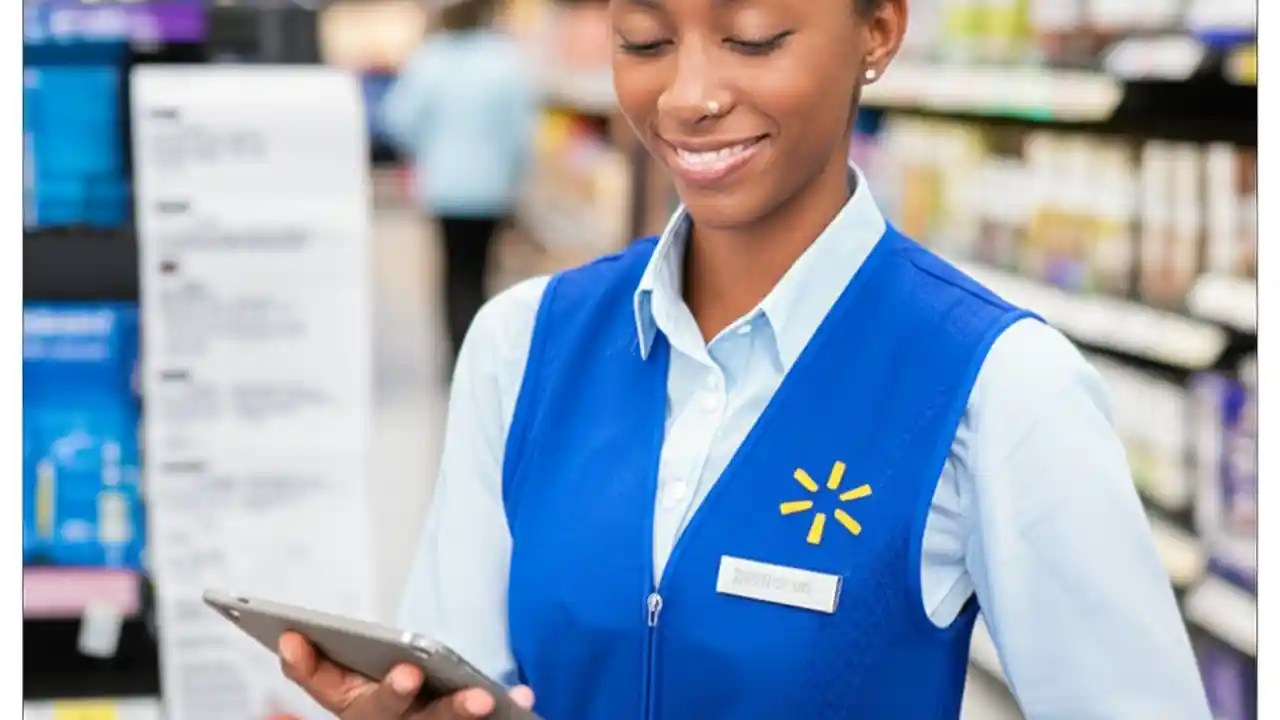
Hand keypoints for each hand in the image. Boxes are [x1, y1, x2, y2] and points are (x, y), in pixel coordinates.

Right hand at [278, 632, 534, 718]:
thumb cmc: (394, 700)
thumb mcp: (358, 682)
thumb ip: (324, 662)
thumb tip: (292, 638)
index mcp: (353, 706)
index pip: (322, 685)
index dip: (306, 664)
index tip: (295, 637)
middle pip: (382, 712)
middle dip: (392, 693)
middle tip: (407, 674)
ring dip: (458, 711)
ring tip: (484, 698)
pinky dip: (509, 711)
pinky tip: (526, 697)